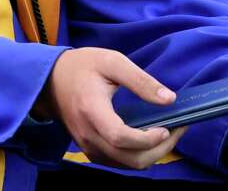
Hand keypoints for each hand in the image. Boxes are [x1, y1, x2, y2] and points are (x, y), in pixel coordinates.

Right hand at [35, 47, 185, 169]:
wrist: (51, 80)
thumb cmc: (82, 66)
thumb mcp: (112, 61)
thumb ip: (140, 80)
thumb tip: (169, 100)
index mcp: (92, 110)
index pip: (120, 138)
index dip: (147, 139)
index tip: (167, 126)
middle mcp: (88, 135)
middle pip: (128, 159)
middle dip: (159, 150)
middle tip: (177, 130)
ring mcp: (87, 146)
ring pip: (126, 165)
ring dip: (151, 155)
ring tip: (167, 134)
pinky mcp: (90, 150)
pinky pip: (118, 162)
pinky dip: (138, 156)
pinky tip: (149, 139)